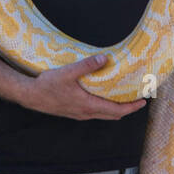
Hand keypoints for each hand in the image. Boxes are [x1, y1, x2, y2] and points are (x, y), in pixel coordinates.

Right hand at [20, 53, 147, 119]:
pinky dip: (105, 107)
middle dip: (127, 108)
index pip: (116, 110)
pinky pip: (95, 112)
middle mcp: (86, 113)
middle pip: (113, 115)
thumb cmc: (47, 85)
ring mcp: (80, 114)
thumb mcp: (68, 72)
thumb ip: (87, 65)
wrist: (30, 96)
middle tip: (138, 99)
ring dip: (116, 109)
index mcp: (88, 105)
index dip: (132, 107)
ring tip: (124, 98)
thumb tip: (105, 58)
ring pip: (104, 115)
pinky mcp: (74, 112)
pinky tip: (103, 97)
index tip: (143, 101)